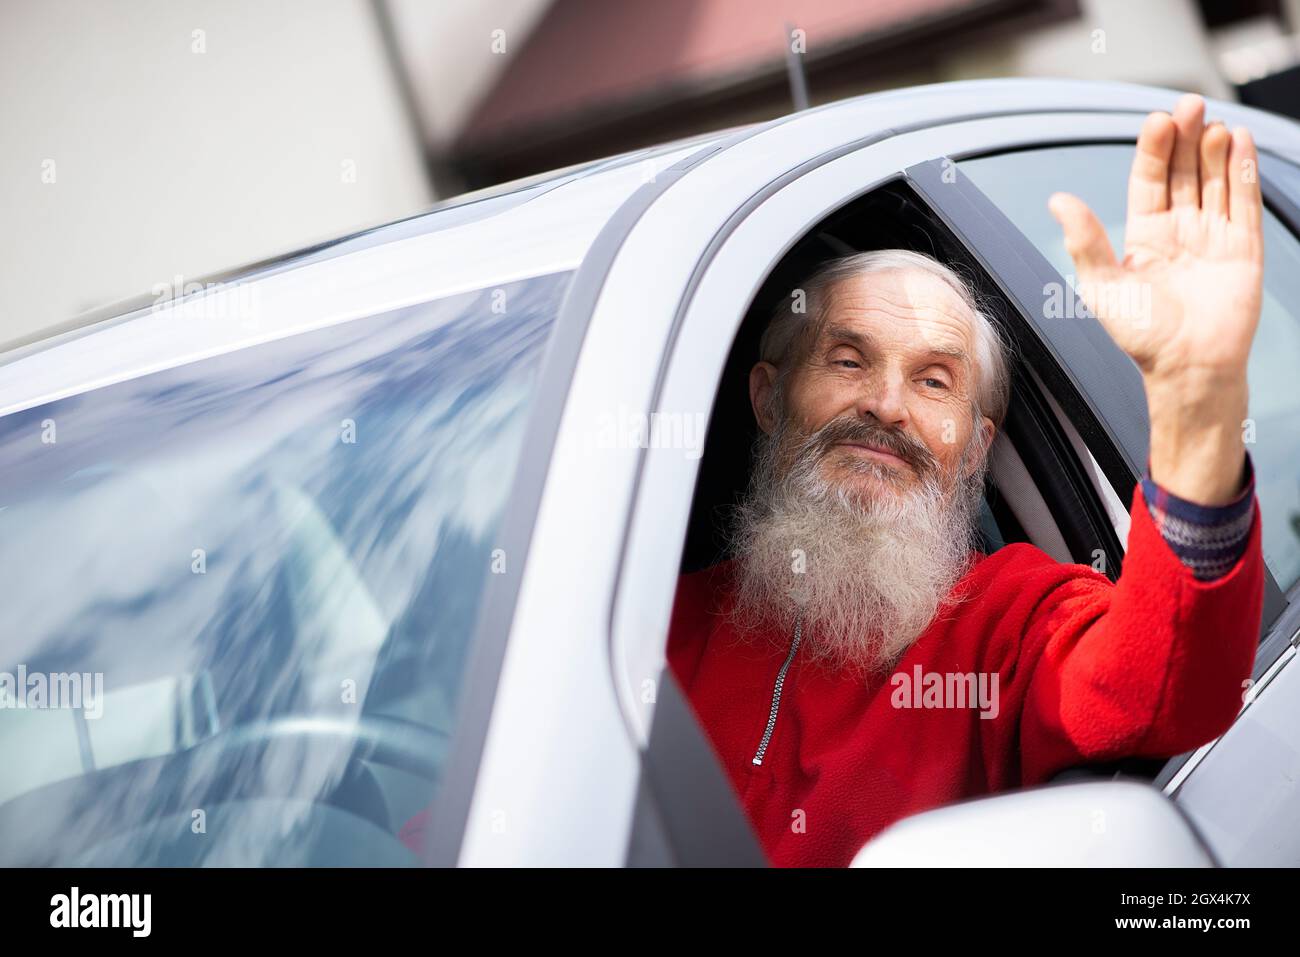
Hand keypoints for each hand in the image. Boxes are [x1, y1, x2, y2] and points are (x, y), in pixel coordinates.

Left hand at [1048, 94, 1263, 383]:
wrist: (1188, 367)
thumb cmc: (1141, 335)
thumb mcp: (1102, 285)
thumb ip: (1084, 241)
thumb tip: (1057, 200)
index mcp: (1144, 237)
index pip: (1149, 180)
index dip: (1154, 150)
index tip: (1157, 119)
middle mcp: (1179, 231)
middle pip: (1184, 172)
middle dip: (1186, 138)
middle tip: (1189, 104)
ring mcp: (1213, 237)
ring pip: (1215, 181)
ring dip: (1213, 150)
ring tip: (1211, 121)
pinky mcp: (1243, 248)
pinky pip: (1243, 202)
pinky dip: (1242, 171)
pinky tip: (1239, 141)